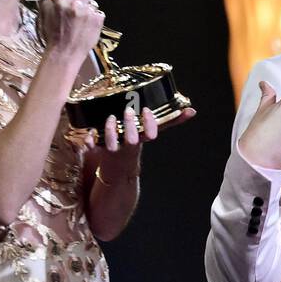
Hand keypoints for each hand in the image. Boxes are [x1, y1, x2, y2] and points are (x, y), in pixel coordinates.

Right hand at [40, 0, 103, 61]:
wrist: (65, 53)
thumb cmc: (55, 36)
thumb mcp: (46, 14)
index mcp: (62, 3)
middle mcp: (76, 6)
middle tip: (78, 9)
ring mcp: (88, 13)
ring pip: (93, 4)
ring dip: (89, 9)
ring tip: (82, 21)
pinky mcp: (98, 21)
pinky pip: (99, 14)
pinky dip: (95, 18)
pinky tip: (87, 26)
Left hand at [80, 106, 194, 182]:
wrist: (118, 171)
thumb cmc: (135, 147)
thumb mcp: (150, 134)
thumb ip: (170, 122)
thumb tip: (191, 111)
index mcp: (142, 140)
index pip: (151, 133)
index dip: (149, 123)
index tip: (146, 110)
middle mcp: (129, 145)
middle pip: (132, 138)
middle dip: (130, 125)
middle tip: (128, 111)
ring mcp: (113, 150)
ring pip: (111, 143)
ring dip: (110, 131)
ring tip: (110, 118)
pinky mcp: (98, 152)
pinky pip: (91, 147)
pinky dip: (89, 141)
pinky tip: (89, 133)